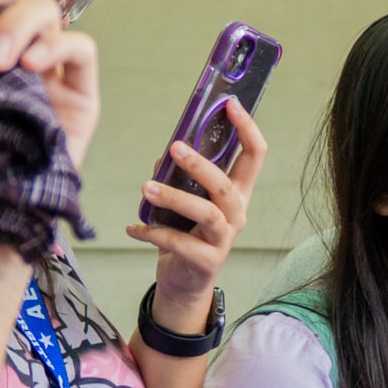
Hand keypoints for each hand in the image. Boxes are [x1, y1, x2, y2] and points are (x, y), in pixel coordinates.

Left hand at [127, 99, 266, 324]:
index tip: (230, 104)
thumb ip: (179, 176)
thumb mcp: (187, 201)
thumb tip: (163, 157)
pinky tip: (132, 228)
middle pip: (226, 184)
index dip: (247, 129)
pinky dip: (151, 233)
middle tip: (174, 147)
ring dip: (174, 197)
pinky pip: (178, 243)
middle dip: (200, 165)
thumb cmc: (187, 233)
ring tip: (146, 188)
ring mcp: (224, 239)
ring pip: (206, 213)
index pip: (254, 156)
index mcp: (237, 193)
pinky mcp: (206, 261)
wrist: (185, 283)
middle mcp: (237, 214)